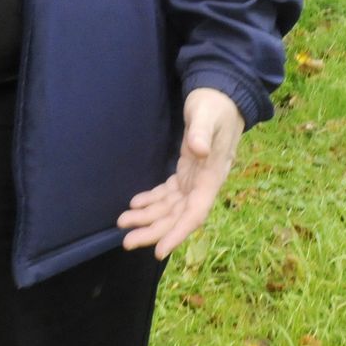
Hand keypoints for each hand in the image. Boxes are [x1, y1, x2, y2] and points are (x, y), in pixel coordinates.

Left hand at [117, 87, 243, 258]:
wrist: (222, 94)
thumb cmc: (215, 104)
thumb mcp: (208, 114)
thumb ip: (203, 132)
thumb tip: (198, 151)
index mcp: (212, 175)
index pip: (195, 213)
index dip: (178, 233)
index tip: (159, 250)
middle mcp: (204, 183)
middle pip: (178, 216)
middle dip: (154, 230)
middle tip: (127, 241)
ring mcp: (195, 179)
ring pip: (171, 208)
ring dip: (148, 218)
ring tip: (123, 223)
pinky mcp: (187, 170)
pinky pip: (168, 193)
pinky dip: (152, 201)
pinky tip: (135, 204)